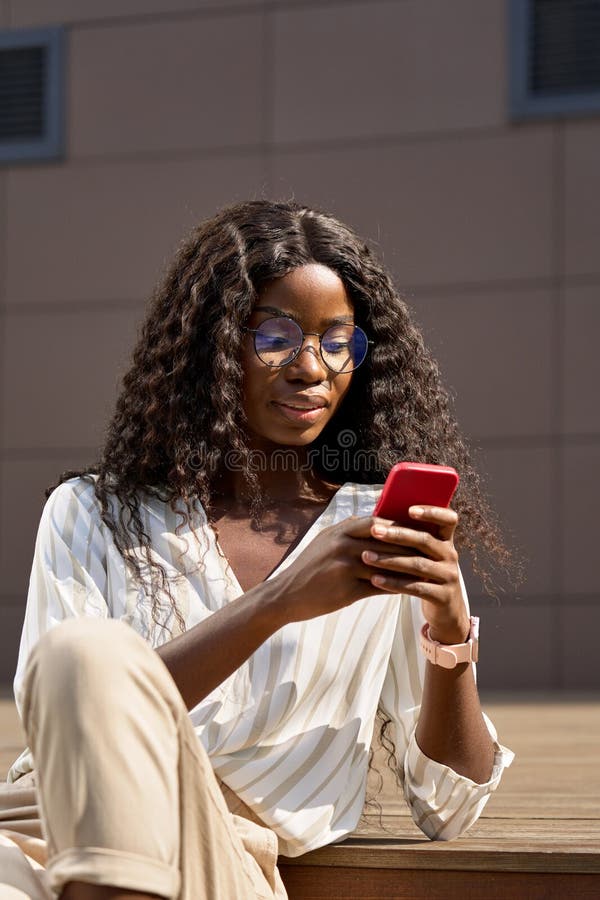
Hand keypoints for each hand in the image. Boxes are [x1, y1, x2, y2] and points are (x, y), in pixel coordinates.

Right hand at [271, 515, 414, 622]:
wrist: (286, 595)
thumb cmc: (309, 568)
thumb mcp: (325, 541)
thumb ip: (348, 532)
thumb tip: (375, 522)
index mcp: (339, 531)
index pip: (378, 522)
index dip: (399, 525)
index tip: (418, 529)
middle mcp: (343, 545)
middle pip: (387, 542)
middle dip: (411, 546)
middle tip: (432, 549)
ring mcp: (345, 567)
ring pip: (387, 565)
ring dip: (408, 568)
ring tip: (427, 570)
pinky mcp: (347, 590)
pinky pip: (379, 587)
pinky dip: (396, 587)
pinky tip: (410, 589)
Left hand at [361, 506, 469, 645]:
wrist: (445, 610)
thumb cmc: (426, 574)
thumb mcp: (424, 555)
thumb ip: (410, 538)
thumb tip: (378, 517)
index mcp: (446, 540)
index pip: (448, 519)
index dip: (432, 512)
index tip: (410, 509)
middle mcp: (451, 555)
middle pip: (425, 540)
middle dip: (397, 534)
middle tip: (374, 531)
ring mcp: (449, 576)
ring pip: (417, 564)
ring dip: (389, 559)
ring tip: (366, 556)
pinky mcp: (443, 596)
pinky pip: (416, 588)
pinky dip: (394, 583)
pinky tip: (375, 580)